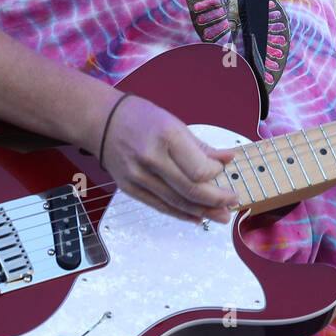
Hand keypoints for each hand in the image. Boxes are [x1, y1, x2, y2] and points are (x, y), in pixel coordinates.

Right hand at [99, 95, 240, 223]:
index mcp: (166, 137)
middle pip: (190, 189)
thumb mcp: (175, 124)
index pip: (199, 169)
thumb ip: (202, 147)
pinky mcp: (130, 188)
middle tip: (232, 202)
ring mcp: (138, 176)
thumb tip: (228, 158)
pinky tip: (197, 216)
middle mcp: (151, 158)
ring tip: (221, 215)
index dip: (216, 174)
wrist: (103, 122)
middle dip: (216, 200)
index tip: (222, 170)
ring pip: (176, 202)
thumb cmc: (141, 119)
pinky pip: (160, 206)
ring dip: (202, 211)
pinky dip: (181, 213)